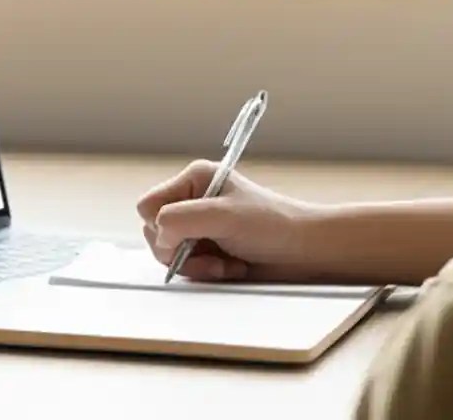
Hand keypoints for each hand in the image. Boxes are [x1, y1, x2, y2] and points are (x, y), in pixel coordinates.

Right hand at [136, 159, 321, 281]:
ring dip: (195, 265)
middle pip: (153, 232)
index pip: (148, 206)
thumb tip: (158, 235)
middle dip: (181, 251)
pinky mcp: (207, 249)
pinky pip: (185, 267)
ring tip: (225, 263)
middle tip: (213, 254)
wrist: (304, 252)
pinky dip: (205, 272)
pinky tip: (230, 268)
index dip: (163, 227)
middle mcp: (193, 200)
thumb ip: (182, 219)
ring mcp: (199, 226)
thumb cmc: (273, 225)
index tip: (191, 238)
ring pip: (167, 253)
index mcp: (194, 179)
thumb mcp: (225, 216)